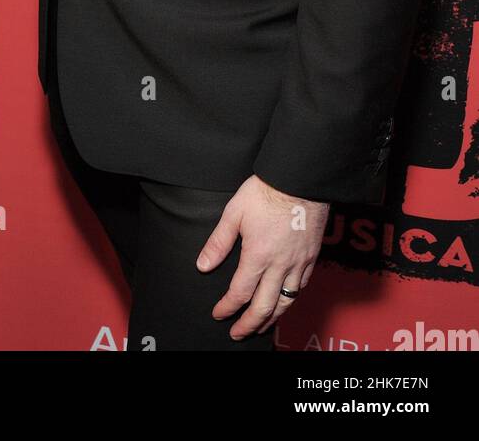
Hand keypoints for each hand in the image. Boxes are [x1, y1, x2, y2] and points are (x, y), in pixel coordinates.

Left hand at [196, 174, 329, 338]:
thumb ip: (218, 242)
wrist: (300, 180)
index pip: (240, 293)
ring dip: (271, 319)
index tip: (218, 313)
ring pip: (286, 302)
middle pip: (264, 307)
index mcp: (257, 255)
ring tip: (260, 327)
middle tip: (237, 333)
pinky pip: (301, 288)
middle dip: (248, 324)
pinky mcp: (311, 258)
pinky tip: (283, 302)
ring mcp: (298, 263)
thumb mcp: (234, 213)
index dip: (227, 307)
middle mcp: (279, 265)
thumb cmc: (266, 192)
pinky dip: (290, 301)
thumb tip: (203, 265)